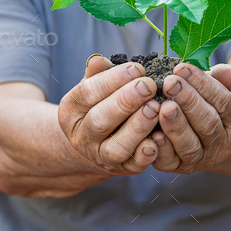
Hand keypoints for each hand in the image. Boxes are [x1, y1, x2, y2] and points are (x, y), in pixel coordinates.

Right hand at [57, 55, 160, 174]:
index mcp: (70, 111)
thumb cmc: (99, 104)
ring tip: (156, 108)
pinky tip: (160, 137)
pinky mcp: (122, 170)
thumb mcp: (92, 86)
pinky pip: (134, 165)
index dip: (112, 80)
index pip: (87, 93)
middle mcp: (82, 137)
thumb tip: (98, 60)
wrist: (96, 142)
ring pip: (117, 147)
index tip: (137, 68)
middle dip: (126, 101)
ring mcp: (101, 156)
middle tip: (148, 85)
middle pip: (100, 120)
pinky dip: (147, 153)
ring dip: (138, 126)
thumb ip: (97, 74)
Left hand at [150, 63, 230, 173]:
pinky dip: (162, 150)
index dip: (203, 84)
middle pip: (208, 124)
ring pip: (190, 146)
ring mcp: (201, 158)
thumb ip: (224, 78)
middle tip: (170, 83)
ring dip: (176, 126)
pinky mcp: (179, 167)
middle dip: (188, 101)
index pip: (223, 101)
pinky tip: (153, 134)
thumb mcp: (223, 88)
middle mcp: (222, 143)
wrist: (210, 136)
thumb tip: (226, 71)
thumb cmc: (210, 102)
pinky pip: (170, 162)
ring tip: (162, 107)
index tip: (182, 68)